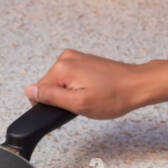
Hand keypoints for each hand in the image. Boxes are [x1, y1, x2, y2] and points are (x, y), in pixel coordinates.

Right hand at [25, 49, 149, 119]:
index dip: (51, 106)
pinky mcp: (83, 60)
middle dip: (62, 99)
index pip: (39, 91)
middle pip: (50, 86)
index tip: (68, 109)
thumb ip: (51, 97)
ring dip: (72, 94)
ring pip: (61, 84)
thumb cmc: (114, 96)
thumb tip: (30, 90)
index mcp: (62, 67)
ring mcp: (75, 57)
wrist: (137, 85)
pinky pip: (70, 78)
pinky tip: (94, 91)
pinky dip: (78, 87)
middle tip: (83, 104)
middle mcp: (66, 58)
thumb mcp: (79, 103)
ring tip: (91, 97)